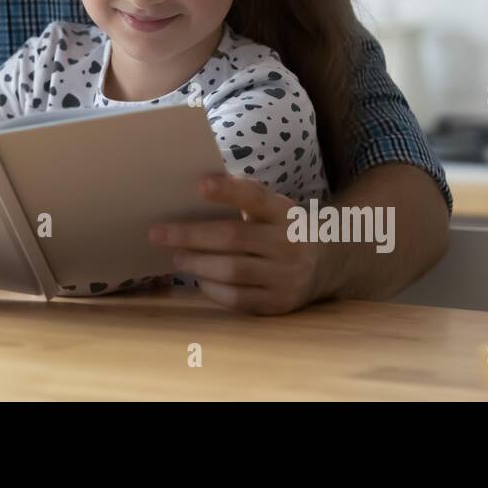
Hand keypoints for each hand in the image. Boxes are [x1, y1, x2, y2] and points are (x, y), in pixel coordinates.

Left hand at [149, 173, 323, 314]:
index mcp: (285, 213)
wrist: (328, 264)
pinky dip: (212, 288)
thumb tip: (191, 190)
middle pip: (232, 237)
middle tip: (158, 234)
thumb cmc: (283, 228)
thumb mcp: (274, 208)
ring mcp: (286, 276)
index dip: (228, 190)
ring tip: (177, 258)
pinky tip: (200, 279)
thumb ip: (243, 200)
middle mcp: (288, 243)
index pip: (255, 197)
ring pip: (231, 270)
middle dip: (190, 235)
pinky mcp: (279, 303)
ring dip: (196, 264)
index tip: (199, 184)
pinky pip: (237, 298)